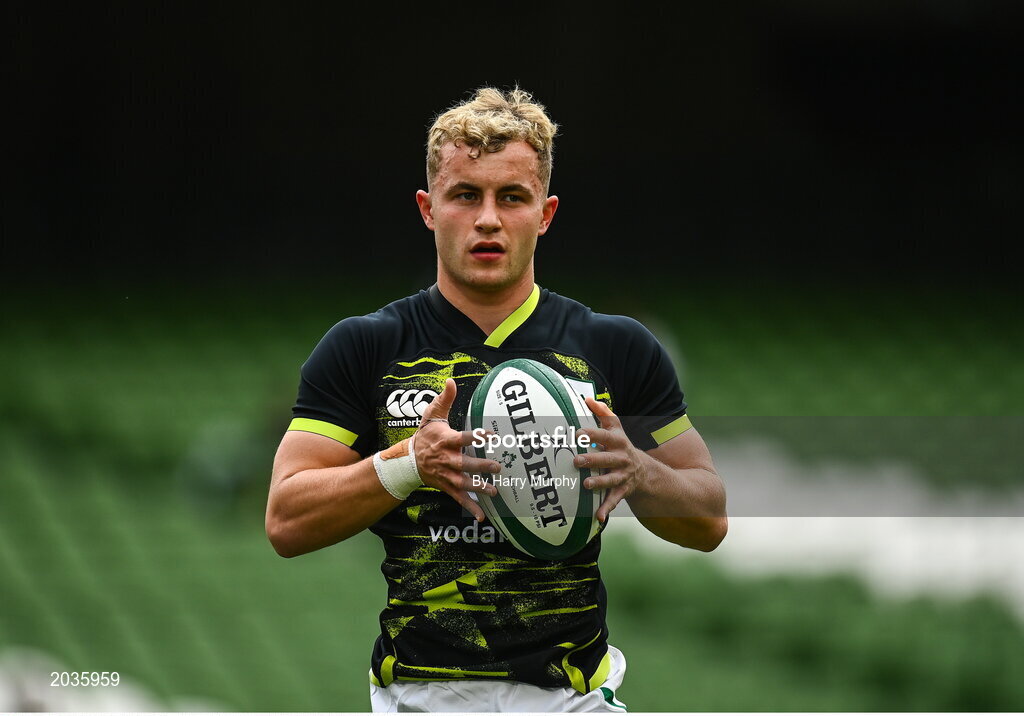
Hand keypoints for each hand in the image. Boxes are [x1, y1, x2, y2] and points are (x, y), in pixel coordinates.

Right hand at [414, 378, 498, 520]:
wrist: (408, 460)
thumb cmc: (425, 435)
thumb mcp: (432, 415)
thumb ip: (444, 399)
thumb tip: (451, 381)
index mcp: (445, 441)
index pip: (462, 438)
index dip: (476, 436)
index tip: (491, 435)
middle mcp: (446, 459)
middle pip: (464, 464)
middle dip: (480, 467)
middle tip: (497, 467)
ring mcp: (446, 475)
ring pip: (463, 483)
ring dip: (479, 488)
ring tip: (494, 491)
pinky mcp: (447, 487)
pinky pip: (459, 498)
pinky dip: (470, 508)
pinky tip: (482, 516)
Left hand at [574, 397, 649, 522]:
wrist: (643, 470)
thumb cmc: (620, 445)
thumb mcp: (616, 428)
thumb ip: (603, 412)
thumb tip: (587, 398)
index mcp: (618, 441)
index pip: (604, 435)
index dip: (592, 433)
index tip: (577, 432)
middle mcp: (621, 458)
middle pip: (607, 458)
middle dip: (593, 459)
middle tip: (577, 460)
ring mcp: (622, 475)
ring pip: (611, 480)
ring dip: (599, 482)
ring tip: (587, 484)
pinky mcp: (622, 490)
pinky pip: (614, 500)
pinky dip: (606, 509)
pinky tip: (598, 517)